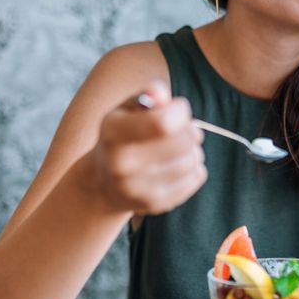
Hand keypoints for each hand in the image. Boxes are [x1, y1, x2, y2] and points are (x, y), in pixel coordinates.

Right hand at [89, 81, 206, 214]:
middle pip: (183, 141)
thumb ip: (146, 96)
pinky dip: (195, 168)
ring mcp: (138, 188)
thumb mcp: (126, 109)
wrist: (103, 183)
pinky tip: (180, 164)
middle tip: (185, 128)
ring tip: (181, 147)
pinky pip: (196, 178)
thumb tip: (161, 93)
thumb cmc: (122, 136)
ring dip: (194, 149)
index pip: (162, 123)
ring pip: (192, 159)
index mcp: (113, 133)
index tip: (179, 108)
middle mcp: (122, 164)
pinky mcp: (155, 204)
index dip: (180, 111)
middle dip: (191, 129)